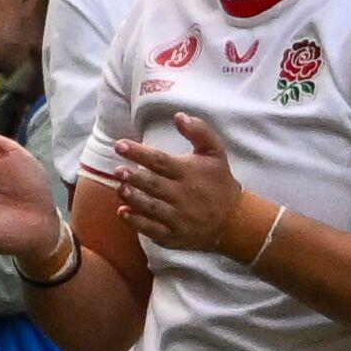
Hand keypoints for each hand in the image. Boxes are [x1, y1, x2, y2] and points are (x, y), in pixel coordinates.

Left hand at [109, 108, 266, 260]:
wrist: (233, 220)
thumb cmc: (218, 182)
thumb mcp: (215, 153)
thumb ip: (199, 131)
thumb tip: (179, 115)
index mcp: (190, 173)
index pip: (160, 161)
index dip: (139, 153)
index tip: (120, 145)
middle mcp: (183, 195)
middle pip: (154, 185)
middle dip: (134, 178)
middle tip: (118, 170)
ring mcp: (178, 217)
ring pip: (151, 207)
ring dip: (133, 198)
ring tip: (119, 188)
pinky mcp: (172, 235)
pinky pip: (151, 229)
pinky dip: (136, 222)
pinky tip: (123, 212)